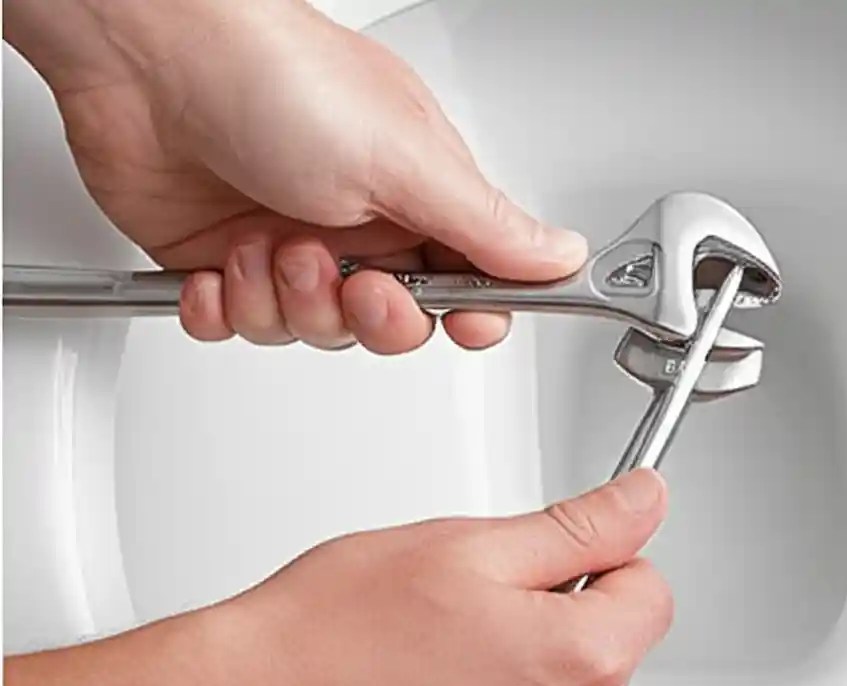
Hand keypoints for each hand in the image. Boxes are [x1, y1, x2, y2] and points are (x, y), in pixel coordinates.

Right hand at [3, 470, 672, 685]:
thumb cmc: (338, 631)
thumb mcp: (470, 545)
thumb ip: (577, 526)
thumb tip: (644, 500)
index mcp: (579, 662)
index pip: (651, 587)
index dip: (600, 552)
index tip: (551, 547)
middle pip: (617, 635)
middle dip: (562, 599)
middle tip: (477, 590)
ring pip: (573, 672)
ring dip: (528, 643)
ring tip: (447, 634)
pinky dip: (500, 685)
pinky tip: (442, 673)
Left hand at [5, 0, 586, 353]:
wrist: (145, 54)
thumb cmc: (275, 76)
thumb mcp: (404, 158)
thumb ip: (486, 226)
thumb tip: (561, 254)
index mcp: (420, 192)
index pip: (474, 281)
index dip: (472, 315)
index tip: (464, 324)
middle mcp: (361, 221)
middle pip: (394, 322)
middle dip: (367, 314)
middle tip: (350, 280)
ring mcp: (292, 241)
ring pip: (314, 331)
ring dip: (285, 302)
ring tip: (267, 245)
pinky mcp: (225, 261)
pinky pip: (239, 326)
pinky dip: (223, 309)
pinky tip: (216, 270)